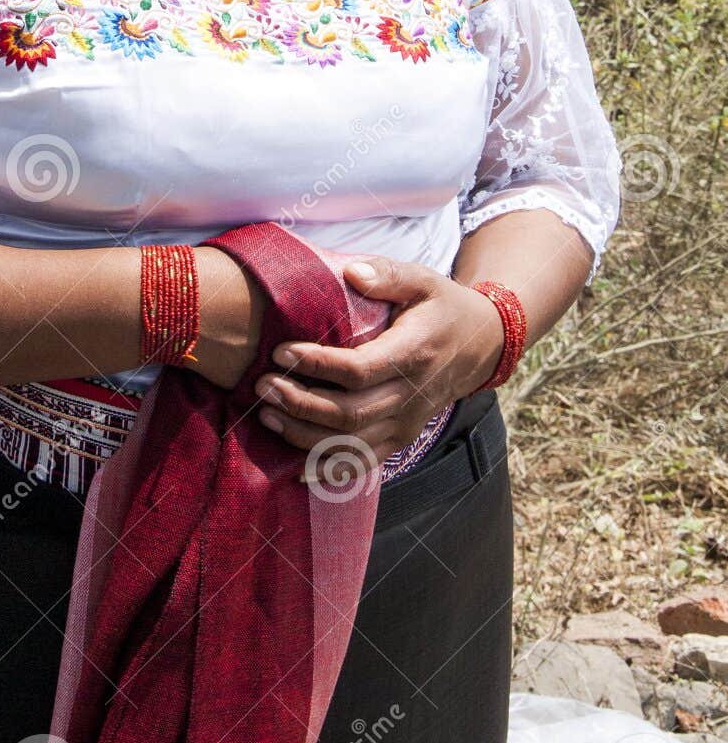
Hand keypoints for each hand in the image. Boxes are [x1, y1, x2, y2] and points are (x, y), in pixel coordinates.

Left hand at [252, 256, 504, 482]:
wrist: (480, 344)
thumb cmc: (442, 307)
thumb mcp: (423, 280)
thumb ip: (388, 274)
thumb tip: (352, 273)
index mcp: (414, 354)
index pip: (360, 370)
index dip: (317, 365)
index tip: (281, 351)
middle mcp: (411, 396)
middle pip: (349, 413)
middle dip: (300, 403)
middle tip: (263, 385)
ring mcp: (407, 423)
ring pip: (351, 443)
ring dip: (304, 435)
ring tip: (267, 414)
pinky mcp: (401, 438)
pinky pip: (364, 462)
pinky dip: (329, 470)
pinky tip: (294, 468)